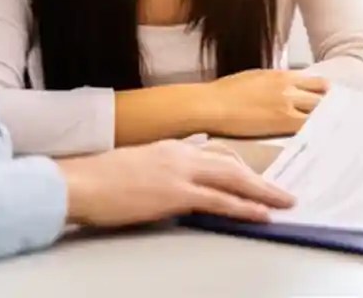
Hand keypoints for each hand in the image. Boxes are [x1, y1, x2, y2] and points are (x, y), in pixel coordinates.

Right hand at [56, 139, 294, 226]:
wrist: (79, 182)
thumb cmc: (99, 179)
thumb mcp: (137, 167)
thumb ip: (162, 171)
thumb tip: (175, 185)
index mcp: (171, 148)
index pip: (217, 153)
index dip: (241, 167)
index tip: (256, 176)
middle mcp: (181, 154)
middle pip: (232, 164)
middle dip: (261, 179)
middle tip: (283, 192)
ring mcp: (180, 173)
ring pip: (234, 179)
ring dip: (262, 192)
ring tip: (283, 203)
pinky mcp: (175, 194)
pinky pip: (219, 200)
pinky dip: (244, 207)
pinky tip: (260, 215)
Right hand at [201, 69, 328, 137]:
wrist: (212, 104)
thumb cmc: (224, 93)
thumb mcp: (252, 79)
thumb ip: (271, 84)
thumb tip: (278, 91)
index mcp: (281, 75)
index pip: (315, 82)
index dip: (324, 93)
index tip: (330, 101)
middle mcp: (289, 87)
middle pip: (322, 96)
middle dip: (330, 106)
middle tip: (339, 118)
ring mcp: (288, 104)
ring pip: (319, 110)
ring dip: (327, 120)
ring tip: (338, 131)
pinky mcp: (283, 122)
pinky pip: (309, 126)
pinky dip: (317, 132)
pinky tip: (324, 140)